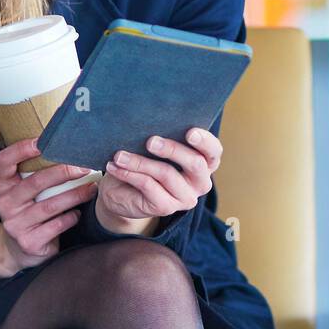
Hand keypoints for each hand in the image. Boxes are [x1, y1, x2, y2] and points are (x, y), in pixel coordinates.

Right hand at [0, 138, 96, 273]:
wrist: (22, 247)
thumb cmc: (31, 208)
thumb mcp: (26, 189)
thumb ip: (36, 171)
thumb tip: (68, 145)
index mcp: (2, 184)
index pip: (5, 160)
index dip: (21, 149)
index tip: (43, 141)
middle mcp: (4, 203)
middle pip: (35, 182)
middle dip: (62, 172)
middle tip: (84, 167)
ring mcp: (14, 224)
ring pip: (49, 205)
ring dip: (74, 195)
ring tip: (91, 188)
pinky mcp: (28, 242)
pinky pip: (55, 226)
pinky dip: (71, 217)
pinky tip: (79, 213)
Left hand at [94, 127, 221, 229]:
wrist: (122, 192)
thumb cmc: (145, 161)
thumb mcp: (156, 148)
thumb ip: (163, 137)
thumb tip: (153, 121)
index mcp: (205, 163)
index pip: (214, 151)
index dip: (205, 141)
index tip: (190, 132)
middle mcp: (200, 182)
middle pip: (195, 163)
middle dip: (172, 149)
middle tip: (150, 140)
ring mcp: (185, 198)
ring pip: (166, 173)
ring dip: (140, 161)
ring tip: (120, 154)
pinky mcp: (166, 208)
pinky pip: (147, 185)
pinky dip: (129, 173)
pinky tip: (115, 166)